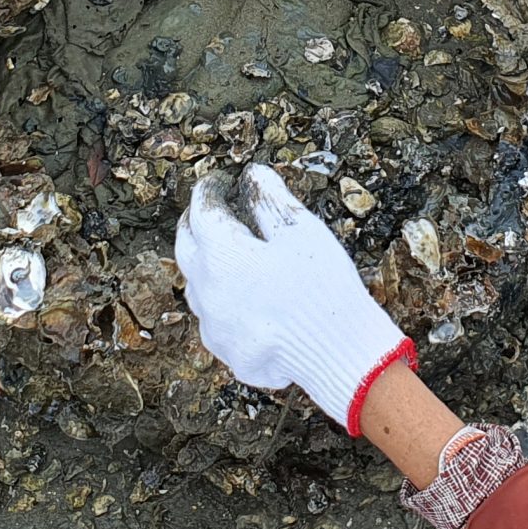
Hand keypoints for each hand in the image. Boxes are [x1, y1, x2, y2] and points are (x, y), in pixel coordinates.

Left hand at [175, 164, 413, 432]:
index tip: (223, 180)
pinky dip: (223, 300)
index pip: (202, 208)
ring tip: (224, 251)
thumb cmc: (324, 286)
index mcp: (221, 254)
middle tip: (211, 208)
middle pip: (187, 246)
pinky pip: (215, 319)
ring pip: (197, 284)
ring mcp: (213, 326)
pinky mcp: (227, 351)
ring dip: (206, 262)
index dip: (211, 188)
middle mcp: (206, 290)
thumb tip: (252, 175)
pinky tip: (243, 298)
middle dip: (196, 221)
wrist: (340, 353)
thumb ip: (269, 197)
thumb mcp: (302, 230)